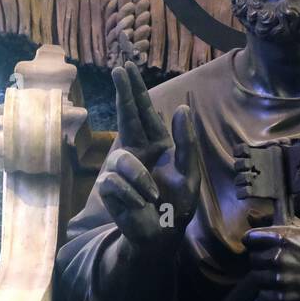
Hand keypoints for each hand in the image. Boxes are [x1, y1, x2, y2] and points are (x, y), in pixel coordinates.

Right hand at [98, 61, 200, 251]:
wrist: (161, 235)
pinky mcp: (109, 187)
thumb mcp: (190, 174)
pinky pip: (116, 183)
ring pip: (123, 161)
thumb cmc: (177, 205)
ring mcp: (120, 167)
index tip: (127, 66)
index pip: (144, 112)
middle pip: (126, 115)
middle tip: (119, 69)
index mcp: (157, 145)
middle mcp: (137, 150)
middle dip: (123, 92)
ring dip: (140, 180)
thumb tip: (181, 107)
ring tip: (153, 197)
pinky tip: (139, 206)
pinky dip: (132, 196)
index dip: (135, 90)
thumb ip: (186, 142)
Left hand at [244, 223, 299, 300]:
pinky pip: (264, 297)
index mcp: (283, 237)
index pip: (249, 239)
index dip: (255, 241)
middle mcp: (278, 258)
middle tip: (275, 262)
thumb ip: (277, 224)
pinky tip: (281, 290)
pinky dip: (269, 295)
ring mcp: (281, 280)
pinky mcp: (286, 299)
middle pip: (252, 259)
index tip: (261, 245)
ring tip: (280, 276)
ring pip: (257, 279)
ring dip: (265, 278)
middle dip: (261, 259)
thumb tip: (250, 216)